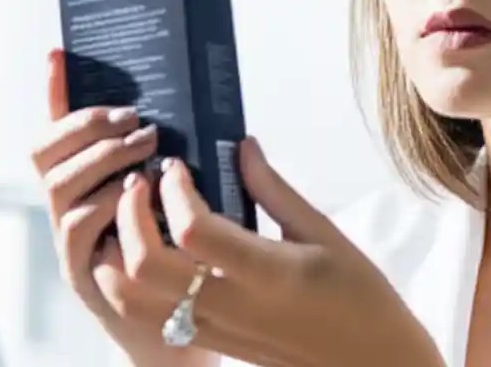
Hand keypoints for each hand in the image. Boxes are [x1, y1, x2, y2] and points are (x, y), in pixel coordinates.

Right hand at [32, 49, 217, 366]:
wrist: (183, 325)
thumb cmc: (189, 254)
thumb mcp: (183, 194)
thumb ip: (177, 153)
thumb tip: (199, 99)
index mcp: (89, 182)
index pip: (59, 129)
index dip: (57, 91)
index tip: (60, 53)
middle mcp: (70, 207)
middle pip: (46, 154)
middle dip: (87, 126)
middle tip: (135, 118)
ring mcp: (72, 242)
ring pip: (60, 189)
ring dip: (101, 161)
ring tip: (144, 149)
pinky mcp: (84, 274)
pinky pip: (76, 231)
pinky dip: (102, 205)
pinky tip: (133, 193)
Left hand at [100, 125, 446, 366]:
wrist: (373, 364)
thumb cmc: (361, 298)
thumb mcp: (326, 234)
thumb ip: (275, 190)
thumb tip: (242, 145)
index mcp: (267, 274)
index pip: (193, 230)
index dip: (173, 190)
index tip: (177, 167)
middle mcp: (232, 307)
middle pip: (147, 265)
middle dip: (130, 214)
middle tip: (142, 183)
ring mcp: (216, 331)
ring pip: (132, 300)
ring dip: (117, 253)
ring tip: (131, 217)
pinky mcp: (211, 343)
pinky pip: (148, 317)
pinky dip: (128, 283)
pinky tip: (142, 251)